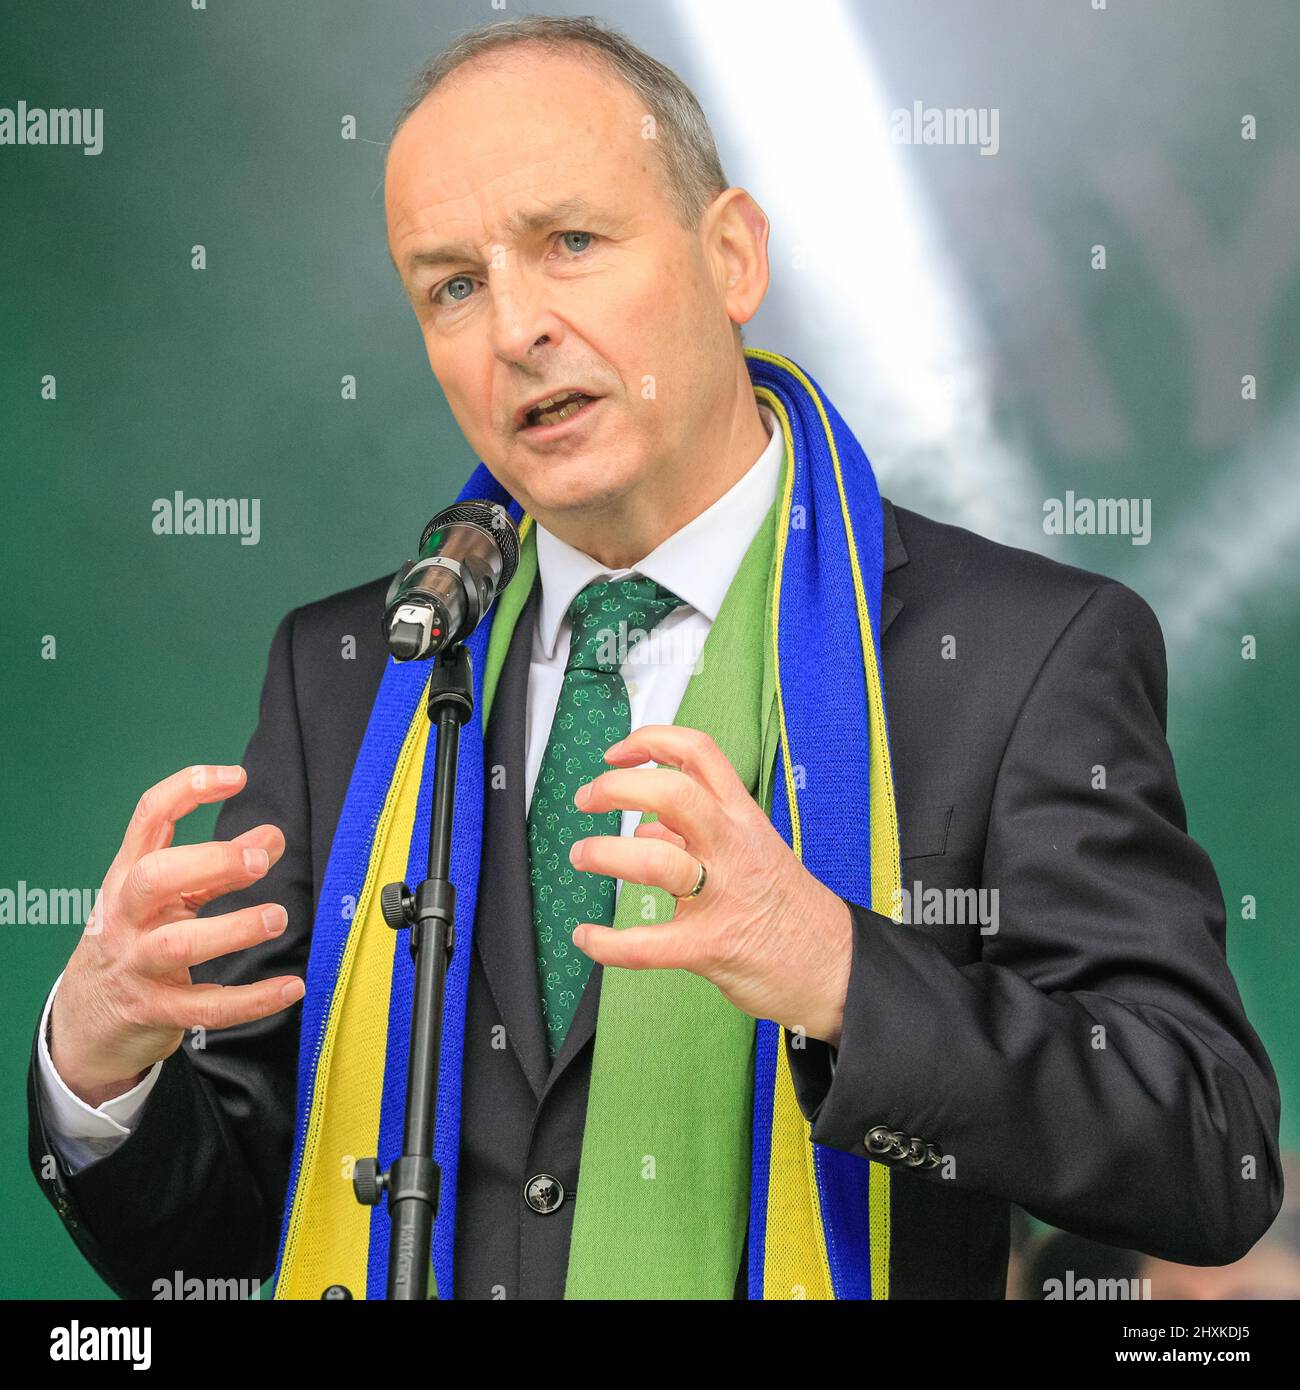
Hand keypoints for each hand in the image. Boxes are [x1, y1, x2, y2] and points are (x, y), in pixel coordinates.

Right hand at [49, 764, 303, 1105]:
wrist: (84, 1021)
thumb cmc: (135, 942)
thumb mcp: (168, 899)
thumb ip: (218, 869)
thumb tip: (273, 837)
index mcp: (128, 876)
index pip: (149, 818)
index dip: (189, 789)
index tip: (237, 776)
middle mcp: (126, 916)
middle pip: (155, 877)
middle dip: (210, 862)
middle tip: (258, 862)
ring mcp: (137, 965)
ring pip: (179, 944)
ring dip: (234, 929)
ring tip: (276, 918)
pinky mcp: (155, 1011)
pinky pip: (205, 1007)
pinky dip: (252, 999)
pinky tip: (291, 987)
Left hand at [568, 726, 853, 1045]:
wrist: (834, 966)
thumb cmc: (788, 907)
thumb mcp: (751, 850)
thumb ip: (697, 833)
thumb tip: (646, 826)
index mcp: (741, 817)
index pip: (698, 754)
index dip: (650, 742)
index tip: (616, 754)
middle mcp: (732, 846)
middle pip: (672, 793)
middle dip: (617, 788)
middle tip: (588, 800)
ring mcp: (723, 895)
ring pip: (655, 860)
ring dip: (605, 854)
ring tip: (584, 856)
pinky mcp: (711, 945)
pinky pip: (649, 944)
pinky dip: (608, 942)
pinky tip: (587, 939)